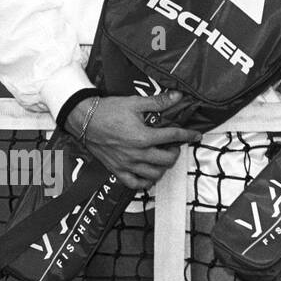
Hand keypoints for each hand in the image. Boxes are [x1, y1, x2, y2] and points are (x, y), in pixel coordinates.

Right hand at [67, 90, 198, 191]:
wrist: (84, 119)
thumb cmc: (108, 110)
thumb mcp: (135, 103)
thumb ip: (158, 102)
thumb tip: (177, 96)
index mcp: (143, 137)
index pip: (174, 137)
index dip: (188, 135)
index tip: (196, 135)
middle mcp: (136, 154)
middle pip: (167, 160)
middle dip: (175, 152)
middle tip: (174, 146)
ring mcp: (126, 164)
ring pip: (154, 174)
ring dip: (162, 167)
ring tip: (162, 158)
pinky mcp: (116, 170)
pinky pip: (134, 184)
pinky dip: (145, 182)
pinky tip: (149, 174)